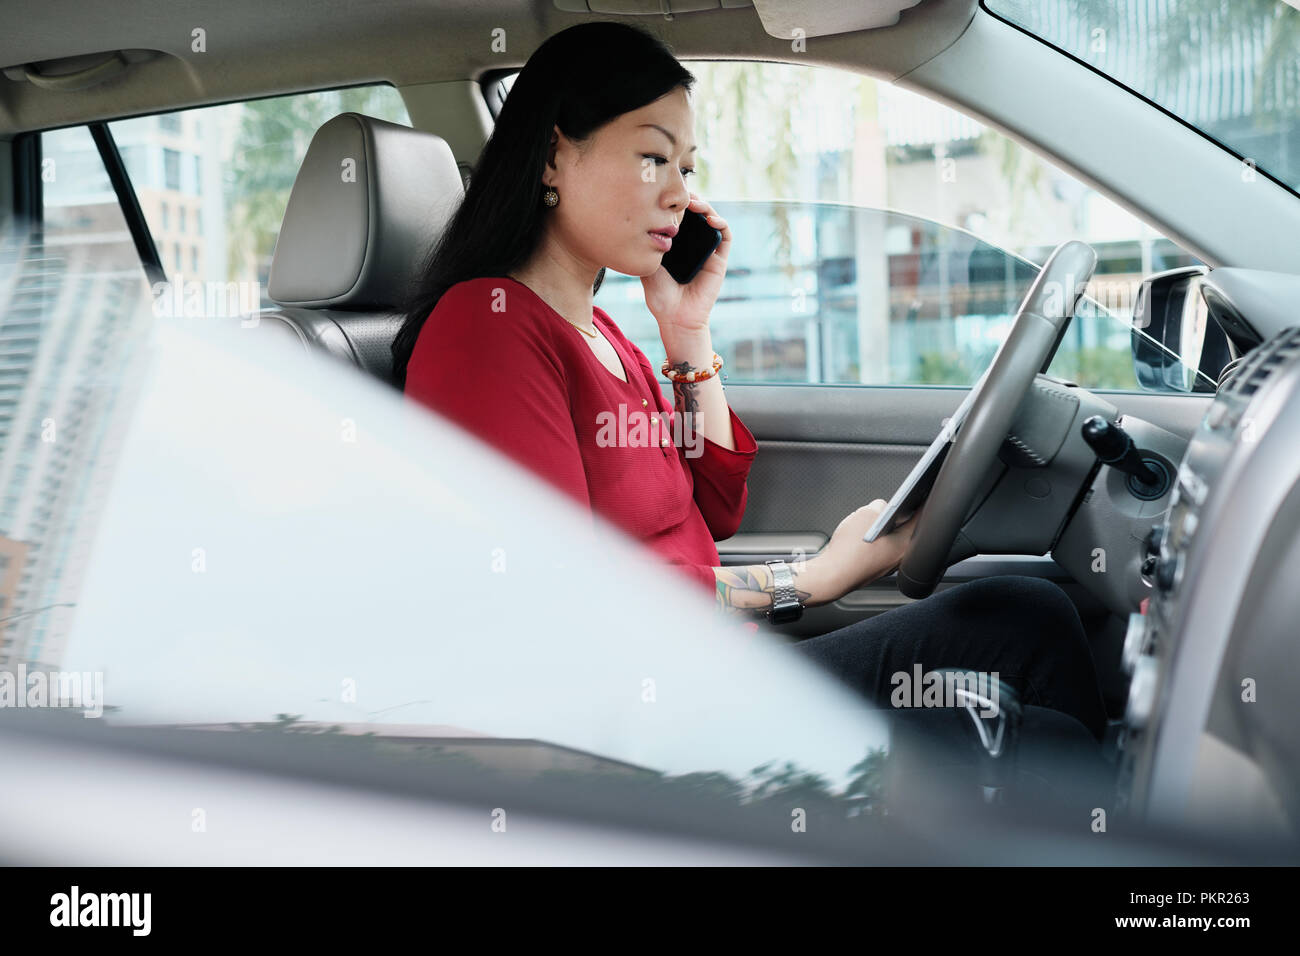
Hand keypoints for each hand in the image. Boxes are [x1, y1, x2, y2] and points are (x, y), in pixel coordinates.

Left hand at [639, 193, 730, 343]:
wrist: (675, 317)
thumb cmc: (660, 296)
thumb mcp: (647, 265)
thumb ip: (646, 246)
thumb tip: (636, 223)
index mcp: (677, 245)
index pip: (680, 217)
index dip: (676, 203)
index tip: (666, 194)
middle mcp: (694, 245)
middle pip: (697, 214)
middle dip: (691, 200)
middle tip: (681, 193)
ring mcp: (708, 251)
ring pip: (712, 220)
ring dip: (706, 207)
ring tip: (694, 202)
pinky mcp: (719, 259)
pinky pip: (725, 236)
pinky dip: (721, 223)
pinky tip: (710, 219)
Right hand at [821, 499, 923, 597]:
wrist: (833, 575)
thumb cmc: (851, 550)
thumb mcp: (867, 514)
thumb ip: (879, 506)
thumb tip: (881, 507)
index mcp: (906, 543)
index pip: (920, 518)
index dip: (918, 503)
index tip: (917, 495)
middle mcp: (900, 557)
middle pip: (903, 530)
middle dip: (894, 517)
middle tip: (885, 507)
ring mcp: (886, 566)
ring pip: (888, 541)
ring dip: (881, 530)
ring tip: (866, 522)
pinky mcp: (873, 569)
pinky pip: (876, 550)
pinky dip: (871, 542)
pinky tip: (857, 537)